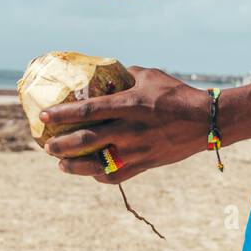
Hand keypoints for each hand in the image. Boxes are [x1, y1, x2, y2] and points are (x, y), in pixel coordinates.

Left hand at [40, 66, 211, 183]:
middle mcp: (129, 129)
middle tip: (47, 145)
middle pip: (86, 140)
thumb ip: (125, 75)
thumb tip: (106, 74)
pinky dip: (100, 175)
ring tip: (61, 164)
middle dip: (61, 144)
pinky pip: (117, 175)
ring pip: (98, 163)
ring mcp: (137, 150)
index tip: (44, 115)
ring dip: (75, 165)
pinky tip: (90, 172)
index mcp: (128, 104)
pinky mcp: (146, 164)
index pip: (87, 110)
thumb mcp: (150, 76)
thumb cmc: (177, 94)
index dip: (62, 114)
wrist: (207, 120)